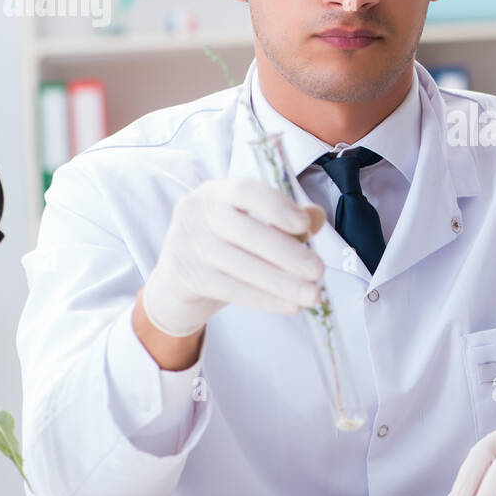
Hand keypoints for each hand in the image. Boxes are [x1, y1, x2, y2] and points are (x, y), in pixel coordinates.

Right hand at [142, 177, 326, 336]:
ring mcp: (186, 243)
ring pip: (241, 265)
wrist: (177, 283)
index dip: (277, 207)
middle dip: (288, 253)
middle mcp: (197, 211)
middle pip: (246, 232)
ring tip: (312, 294)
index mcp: (216, 191)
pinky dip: (265, 299)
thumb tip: (317, 215)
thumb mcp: (251, 226)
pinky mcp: (185, 275)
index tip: (304, 225)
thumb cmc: (223, 246)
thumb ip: (284, 218)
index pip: (246, 191)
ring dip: (282, 282)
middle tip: (318, 270)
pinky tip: (290, 305)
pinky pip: (231, 288)